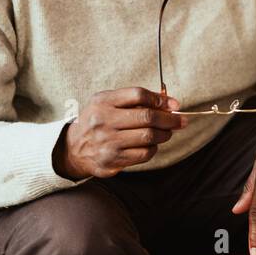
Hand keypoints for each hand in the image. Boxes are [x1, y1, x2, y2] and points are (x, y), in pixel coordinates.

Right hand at [53, 87, 186, 179]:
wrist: (74, 148)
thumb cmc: (97, 121)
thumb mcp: (106, 102)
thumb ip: (133, 100)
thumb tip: (168, 103)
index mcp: (103, 102)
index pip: (137, 95)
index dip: (160, 99)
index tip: (173, 104)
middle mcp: (103, 121)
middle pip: (147, 117)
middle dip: (169, 119)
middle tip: (181, 121)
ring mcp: (108, 142)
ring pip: (148, 137)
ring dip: (165, 134)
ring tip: (168, 132)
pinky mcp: (112, 160)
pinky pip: (144, 154)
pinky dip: (154, 148)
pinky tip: (152, 144)